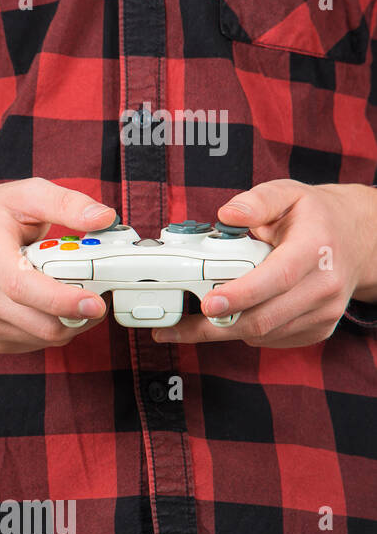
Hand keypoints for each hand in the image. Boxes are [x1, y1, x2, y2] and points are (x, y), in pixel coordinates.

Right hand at [0, 177, 115, 352]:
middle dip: (80, 316)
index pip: (22, 287)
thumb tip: (103, 218)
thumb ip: (64, 203)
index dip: (62, 300)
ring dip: (71, 323)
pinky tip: (53, 306)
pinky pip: (34, 344)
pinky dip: (54, 328)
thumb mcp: (23, 195)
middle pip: (38, 322)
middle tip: (101, 296)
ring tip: (78, 295)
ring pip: (42, 337)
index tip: (96, 302)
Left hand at [152, 179, 376, 347]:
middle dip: (215, 326)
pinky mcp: (320, 329)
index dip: (240, 295)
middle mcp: (325, 285)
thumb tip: (228, 214)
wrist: (358, 240)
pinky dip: (246, 332)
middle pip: (264, 318)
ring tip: (191, 322)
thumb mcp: (288, 193)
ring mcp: (325, 311)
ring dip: (224, 332)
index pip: (276, 278)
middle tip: (175, 327)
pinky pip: (273, 340)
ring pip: (264, 334)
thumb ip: (257, 201)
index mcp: (315, 249)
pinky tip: (231, 316)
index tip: (208, 304)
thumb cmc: (316, 217)